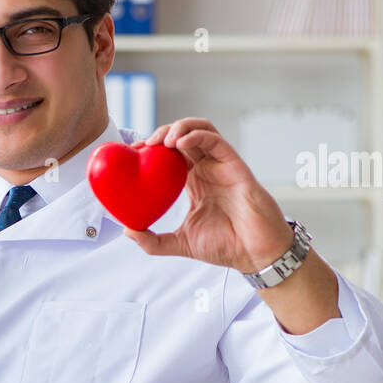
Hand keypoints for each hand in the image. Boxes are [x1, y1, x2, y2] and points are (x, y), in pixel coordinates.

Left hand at [124, 118, 294, 274]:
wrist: (254, 254)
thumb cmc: (225, 246)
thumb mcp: (180, 243)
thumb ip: (153, 241)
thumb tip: (127, 231)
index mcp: (193, 183)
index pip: (169, 156)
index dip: (150, 150)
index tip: (131, 154)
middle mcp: (206, 170)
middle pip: (182, 137)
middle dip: (160, 133)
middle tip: (143, 146)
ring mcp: (220, 166)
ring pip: (199, 130)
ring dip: (178, 128)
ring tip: (161, 141)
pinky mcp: (234, 165)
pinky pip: (214, 140)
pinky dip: (195, 135)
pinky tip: (178, 143)